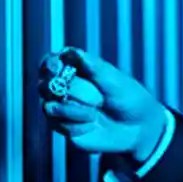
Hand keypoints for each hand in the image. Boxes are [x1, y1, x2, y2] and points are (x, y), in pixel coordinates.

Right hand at [37, 47, 166, 159]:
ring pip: (49, 107)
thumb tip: (75, 52)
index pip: (50, 62)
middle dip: (68, 92)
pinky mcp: (63, 127)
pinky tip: (91, 125)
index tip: (55, 69)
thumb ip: (95, 67)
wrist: (137, 129)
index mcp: (75, 69)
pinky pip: (58, 125)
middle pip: (45, 85)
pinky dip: (76, 126)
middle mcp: (64, 87)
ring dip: (74, 111)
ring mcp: (62, 107)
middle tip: (92, 99)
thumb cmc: (129, 98)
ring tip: (94, 114)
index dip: (48, 65)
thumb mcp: (115, 81)